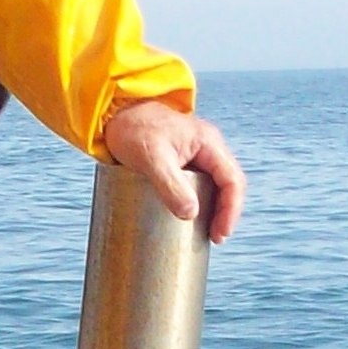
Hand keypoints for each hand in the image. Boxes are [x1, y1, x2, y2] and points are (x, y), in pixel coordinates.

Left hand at [102, 101, 246, 243]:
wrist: (115, 112)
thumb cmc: (133, 128)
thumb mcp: (151, 158)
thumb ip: (171, 185)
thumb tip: (192, 214)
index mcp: (208, 143)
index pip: (233, 181)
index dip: (231, 210)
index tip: (220, 233)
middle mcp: (208, 148)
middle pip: (228, 185)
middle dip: (226, 213)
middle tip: (215, 237)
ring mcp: (196, 154)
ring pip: (216, 185)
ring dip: (215, 209)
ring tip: (206, 232)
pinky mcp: (182, 161)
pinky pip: (200, 184)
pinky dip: (200, 202)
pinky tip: (191, 217)